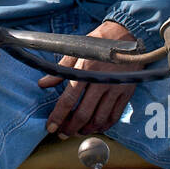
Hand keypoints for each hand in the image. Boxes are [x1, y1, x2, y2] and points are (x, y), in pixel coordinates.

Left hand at [38, 20, 139, 137]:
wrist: (126, 35)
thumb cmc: (98, 42)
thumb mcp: (76, 51)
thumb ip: (60, 70)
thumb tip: (43, 84)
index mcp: (86, 70)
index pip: (68, 99)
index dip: (58, 116)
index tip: (51, 127)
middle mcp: (101, 81)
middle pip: (84, 113)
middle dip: (71, 127)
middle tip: (63, 134)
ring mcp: (115, 88)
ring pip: (100, 118)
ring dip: (87, 129)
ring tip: (78, 132)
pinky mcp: (126, 92)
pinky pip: (115, 115)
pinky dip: (104, 125)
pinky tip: (96, 128)